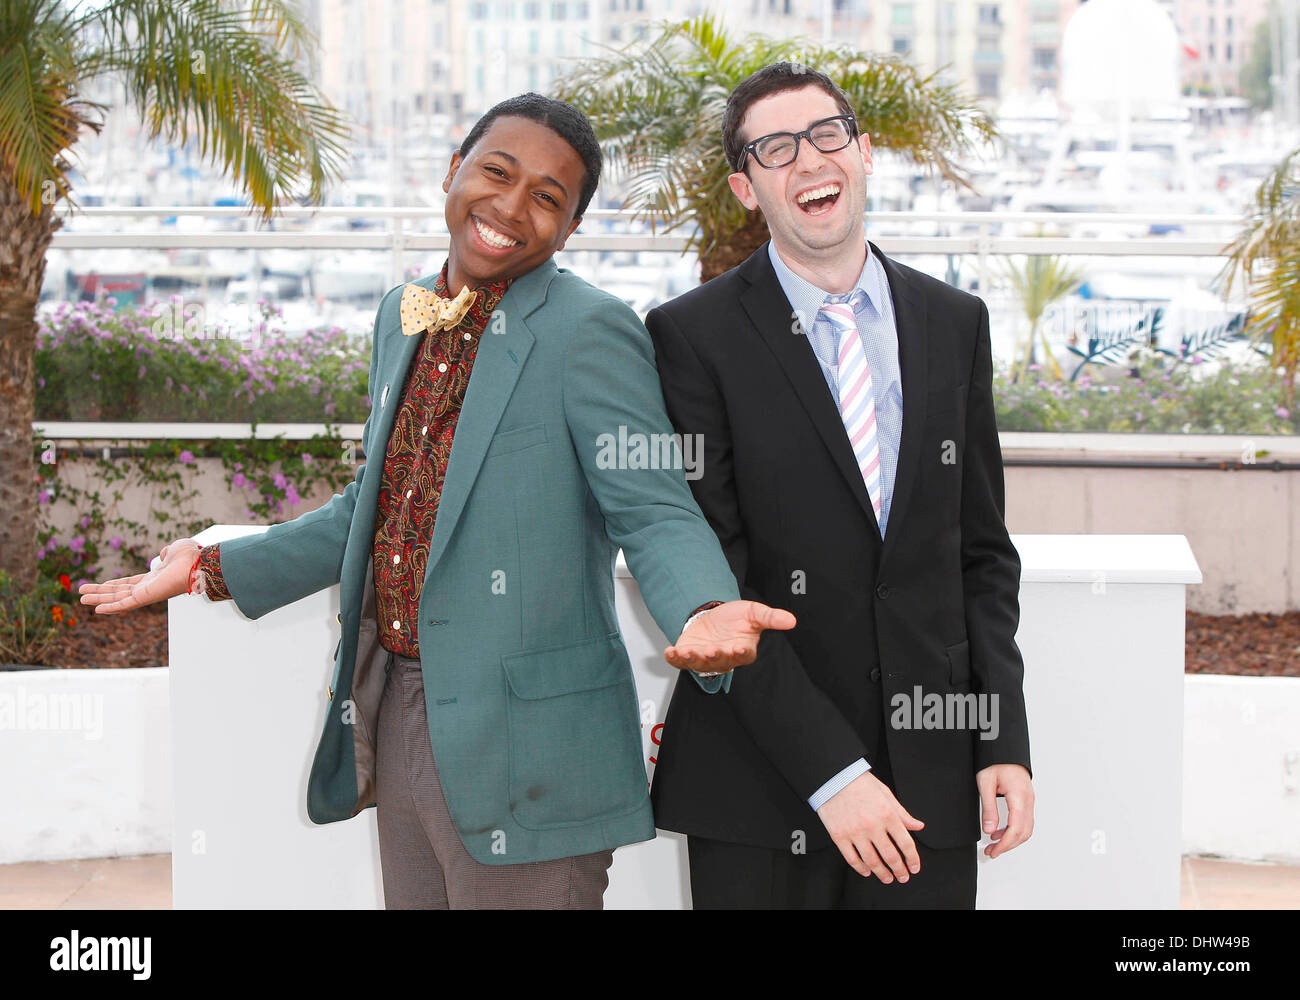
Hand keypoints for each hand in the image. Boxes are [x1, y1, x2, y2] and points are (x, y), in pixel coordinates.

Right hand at [78, 538, 200, 613]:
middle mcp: (149, 587)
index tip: (100, 586)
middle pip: (119, 592)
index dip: (113, 585)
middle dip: (100, 593)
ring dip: (99, 599)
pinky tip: (97, 610)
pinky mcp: (147, 597)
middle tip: (82, 594)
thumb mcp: (174, 550)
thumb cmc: (191, 556)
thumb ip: (166, 553)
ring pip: (118, 599)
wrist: (199, 562)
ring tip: (81, 598)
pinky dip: (111, 608)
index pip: (129, 583)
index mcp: (154, 578)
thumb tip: (164, 555)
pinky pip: (126, 605)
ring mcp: (147, 593)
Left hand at [663, 600, 795, 673]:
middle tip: (713, 650)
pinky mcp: (688, 656)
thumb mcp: (754, 612)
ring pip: (700, 664)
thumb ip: (770, 617)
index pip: (743, 655)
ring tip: (688, 652)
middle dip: (716, 656)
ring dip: (694, 659)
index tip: (739, 648)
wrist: (711, 616)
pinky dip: (674, 659)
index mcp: (742, 650)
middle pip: (721, 661)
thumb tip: (791, 620)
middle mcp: (723, 658)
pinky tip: (670, 652)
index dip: (740, 653)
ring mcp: (705, 659)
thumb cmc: (734, 618)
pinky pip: (680, 662)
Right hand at [816, 770, 924, 882]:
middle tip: (903, 877)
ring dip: (882, 873)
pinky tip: (867, 871)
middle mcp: (872, 825)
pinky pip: (852, 858)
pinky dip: (861, 868)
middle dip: (899, 871)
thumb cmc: (859, 783)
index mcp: (887, 814)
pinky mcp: (839, 836)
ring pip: (872, 861)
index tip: (914, 867)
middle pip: (891, 856)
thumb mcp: (886, 794)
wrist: (833, 777)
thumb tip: (918, 826)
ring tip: (887, 878)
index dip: (913, 859)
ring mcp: (855, 832)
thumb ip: (902, 813)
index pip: (906, 844)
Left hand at [976, 763, 1033, 858]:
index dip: (1004, 844)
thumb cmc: (995, 762)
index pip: (1016, 829)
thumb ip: (988, 808)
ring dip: (1011, 840)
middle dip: (1008, 845)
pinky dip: (1014, 830)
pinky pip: (1024, 821)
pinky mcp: (1026, 800)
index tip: (993, 851)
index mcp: (1019, 797)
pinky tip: (1000, 832)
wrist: (1004, 749)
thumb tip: (989, 830)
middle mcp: (1028, 801)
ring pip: (1026, 829)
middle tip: (991, 851)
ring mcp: (1029, 801)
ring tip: (994, 844)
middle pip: (1023, 832)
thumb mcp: (985, 784)